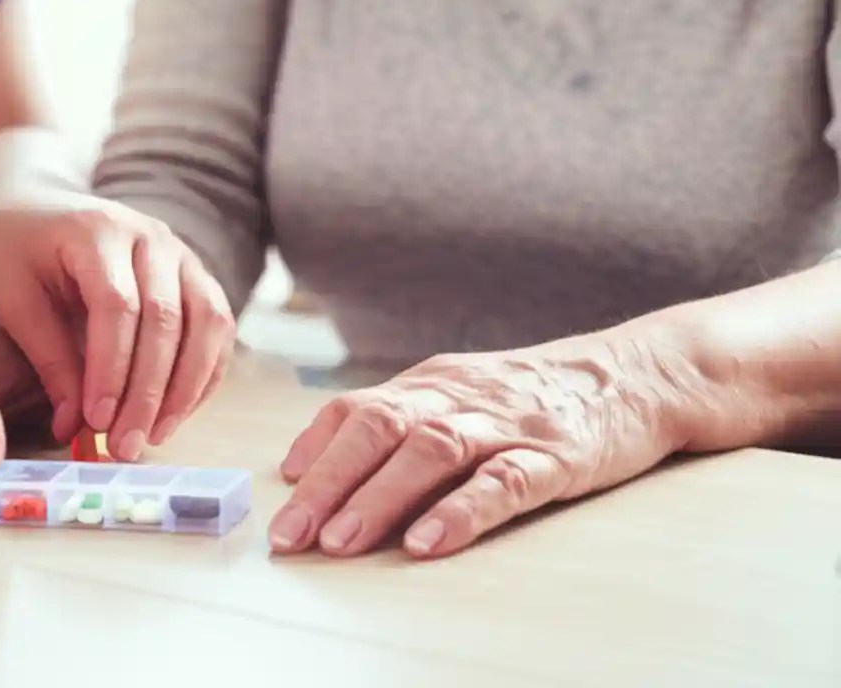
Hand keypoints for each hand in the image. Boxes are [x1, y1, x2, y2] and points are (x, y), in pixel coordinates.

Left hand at [0, 187, 235, 459]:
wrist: (44, 205)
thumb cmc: (20, 251)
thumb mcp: (14, 298)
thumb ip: (48, 358)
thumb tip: (73, 427)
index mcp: (98, 231)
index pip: (118, 305)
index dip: (111, 368)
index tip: (96, 421)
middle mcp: (152, 237)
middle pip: (167, 319)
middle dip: (148, 391)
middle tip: (125, 445)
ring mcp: (183, 254)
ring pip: (207, 324)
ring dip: (185, 388)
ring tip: (154, 436)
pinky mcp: (198, 277)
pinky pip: (218, 330)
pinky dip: (203, 376)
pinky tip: (176, 414)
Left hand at [268, 331, 713, 558]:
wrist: (636, 373)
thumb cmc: (533, 393)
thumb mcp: (460, 392)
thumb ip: (397, 421)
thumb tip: (316, 463)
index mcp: (432, 383)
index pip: (357, 407)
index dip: (316, 448)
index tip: (281, 490)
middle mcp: (459, 397)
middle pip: (380, 429)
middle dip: (329, 484)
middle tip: (292, 536)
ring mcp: (507, 424)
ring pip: (431, 452)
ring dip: (379, 498)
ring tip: (341, 543)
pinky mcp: (555, 455)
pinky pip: (503, 482)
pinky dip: (462, 512)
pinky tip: (428, 542)